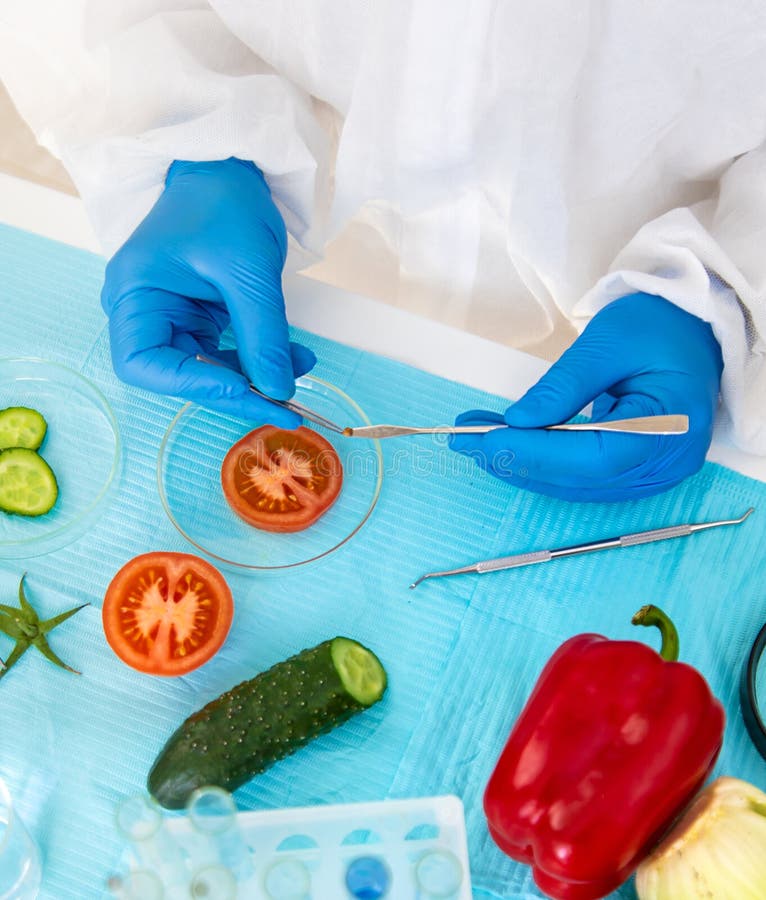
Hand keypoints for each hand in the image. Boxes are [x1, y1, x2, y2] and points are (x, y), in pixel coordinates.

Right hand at [101, 157, 314, 426]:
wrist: (230, 169)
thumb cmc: (224, 203)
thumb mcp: (248, 270)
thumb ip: (262, 335)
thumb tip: (277, 391)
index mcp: (134, 293)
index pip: (143, 364)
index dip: (190, 384)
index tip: (241, 387)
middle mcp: (144, 311)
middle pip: (180, 374)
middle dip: (234, 390)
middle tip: (283, 405)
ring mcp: (172, 317)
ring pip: (209, 370)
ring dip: (255, 377)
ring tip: (301, 369)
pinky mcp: (199, 319)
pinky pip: (226, 354)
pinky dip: (260, 359)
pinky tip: (294, 358)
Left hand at [450, 293, 722, 501]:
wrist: (693, 326)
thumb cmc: (658, 325)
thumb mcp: (606, 343)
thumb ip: (562, 387)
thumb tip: (518, 421)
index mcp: (672, 427)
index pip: (594, 456)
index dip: (537, 453)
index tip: (488, 440)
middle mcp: (668, 462)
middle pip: (582, 478)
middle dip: (520, 461)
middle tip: (467, 442)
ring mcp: (655, 472)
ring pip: (578, 484)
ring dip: (526, 465)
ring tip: (480, 441)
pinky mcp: (639, 469)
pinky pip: (586, 477)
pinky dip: (547, 464)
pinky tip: (513, 447)